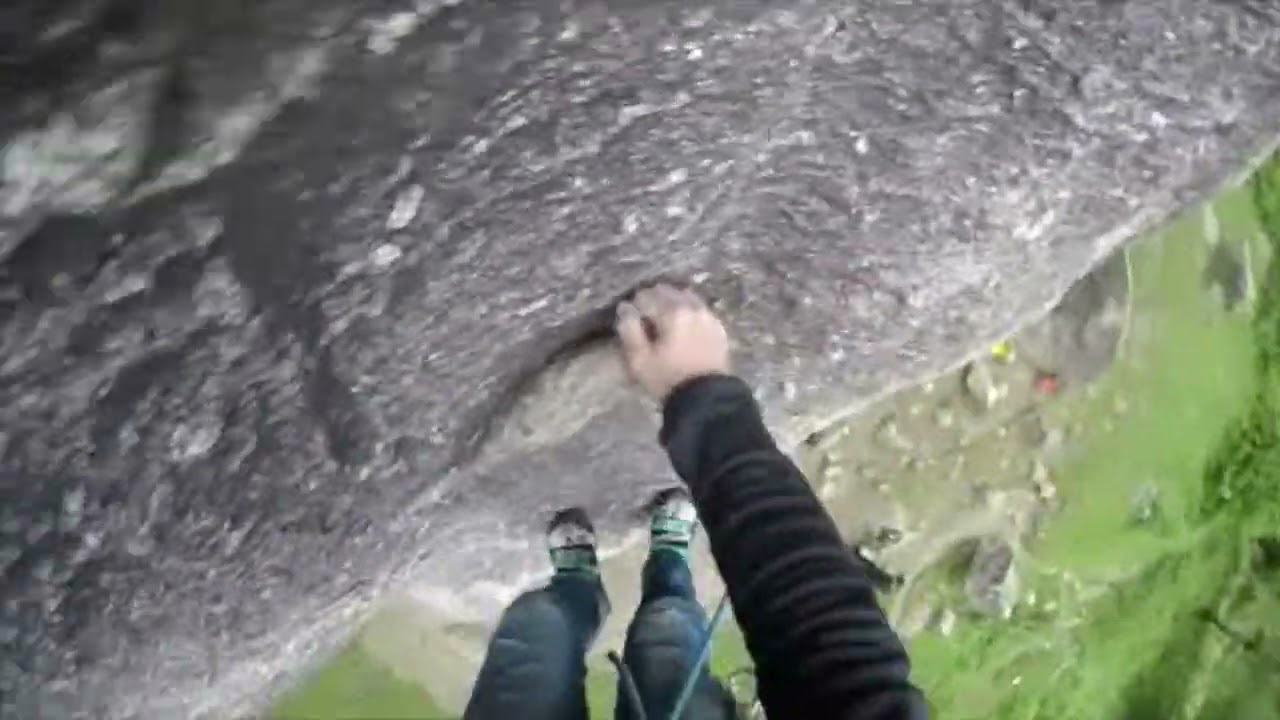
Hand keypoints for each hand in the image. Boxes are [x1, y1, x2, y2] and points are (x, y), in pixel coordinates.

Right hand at [616, 284, 730, 401]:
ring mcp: (708, 316)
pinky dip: (689, 312)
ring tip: (665, 322)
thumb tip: (625, 308)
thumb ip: (629, 329)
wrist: (706, 399)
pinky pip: (700, 310)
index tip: (631, 320)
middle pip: (667, 292)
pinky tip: (685, 328)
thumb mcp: (639, 359)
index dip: (633, 307)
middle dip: (653, 300)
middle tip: (646, 320)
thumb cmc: (667, 379)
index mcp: (671, 312)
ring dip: (672, 303)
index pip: (645, 296)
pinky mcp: (719, 328)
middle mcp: (692, 307)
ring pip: (686, 297)